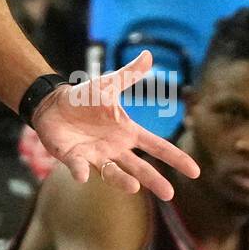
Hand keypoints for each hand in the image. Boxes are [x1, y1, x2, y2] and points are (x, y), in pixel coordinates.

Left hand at [30, 51, 199, 200]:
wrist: (53, 104)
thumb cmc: (85, 97)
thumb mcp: (108, 84)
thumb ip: (128, 74)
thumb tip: (148, 55)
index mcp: (127, 132)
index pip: (156, 146)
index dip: (175, 158)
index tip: (195, 171)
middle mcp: (115, 148)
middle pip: (139, 167)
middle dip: (154, 180)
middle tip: (169, 194)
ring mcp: (95, 155)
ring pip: (113, 172)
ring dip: (122, 180)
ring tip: (134, 187)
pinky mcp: (74, 158)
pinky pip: (78, 167)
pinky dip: (80, 171)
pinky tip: (83, 176)